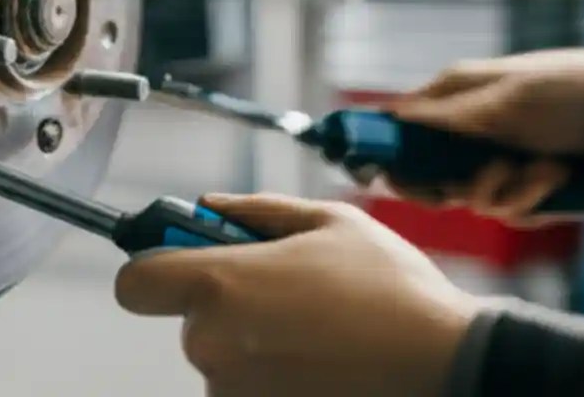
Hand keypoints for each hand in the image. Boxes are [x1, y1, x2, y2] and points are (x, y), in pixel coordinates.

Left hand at [114, 193, 477, 396]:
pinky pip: (250, 388)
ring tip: (320, 329)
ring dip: (254, 344)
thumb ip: (256, 211)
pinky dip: (276, 375)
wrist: (447, 366)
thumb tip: (207, 205)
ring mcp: (234, 391)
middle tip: (290, 293)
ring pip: (223, 359)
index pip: (135, 285)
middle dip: (227, 305)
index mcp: (219, 284)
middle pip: (190, 321)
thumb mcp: (329, 223)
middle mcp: (213, 344)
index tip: (183, 265)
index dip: (153, 271)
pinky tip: (323, 359)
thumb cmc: (391, 289)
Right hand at [389, 47, 583, 218]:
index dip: (391, 160)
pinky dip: (531, 202)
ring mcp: (494, 160)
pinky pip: (508, 210)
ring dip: (507, 193)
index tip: (401, 181)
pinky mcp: (524, 184)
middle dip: (451, 189)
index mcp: (452, 101)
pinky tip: (557, 177)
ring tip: (545, 168)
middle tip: (476, 183)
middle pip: (426, 178)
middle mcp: (466, 133)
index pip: (398, 133)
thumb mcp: (509, 96)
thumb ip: (451, 112)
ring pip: (471, 200)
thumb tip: (395, 116)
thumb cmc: (568, 86)